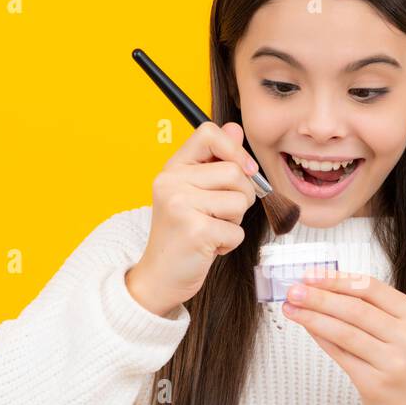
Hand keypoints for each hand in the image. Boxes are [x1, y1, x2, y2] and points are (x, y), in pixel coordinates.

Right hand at [127, 121, 260, 316]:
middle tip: (223, 213)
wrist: (160, 276)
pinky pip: (237, 230)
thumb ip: (215, 161)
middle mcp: (171, 182)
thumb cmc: (182, 234)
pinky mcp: (195, 231)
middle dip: (243, 196)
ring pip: (241, 201)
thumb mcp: (195, 192)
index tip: (244, 171)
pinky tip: (209, 247)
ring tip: (212, 229)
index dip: (235, 148)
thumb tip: (235, 128)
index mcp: (173, 168)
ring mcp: (181, 205)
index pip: (208, 132)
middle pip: (235, 172)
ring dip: (236, 221)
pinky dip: (230, 243)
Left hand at [282, 268, 405, 404]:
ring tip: (291, 308)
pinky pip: (340, 355)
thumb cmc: (395, 360)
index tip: (310, 275)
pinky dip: (320, 338)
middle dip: (320, 297)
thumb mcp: (392, 329)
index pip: (370, 288)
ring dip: (313, 317)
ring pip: (345, 332)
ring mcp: (393, 362)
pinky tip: (306, 327)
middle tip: (294, 291)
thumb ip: (363, 307)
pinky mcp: (375, 383)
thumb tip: (318, 287)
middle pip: (356, 309)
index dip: (337, 279)